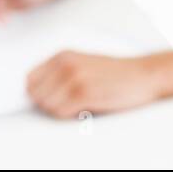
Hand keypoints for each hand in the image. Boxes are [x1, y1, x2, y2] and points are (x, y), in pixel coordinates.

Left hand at [26, 51, 164, 117]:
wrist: (143, 74)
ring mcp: (74, 77)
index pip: (30, 80)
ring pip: (47, 105)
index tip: (52, 100)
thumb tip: (35, 94)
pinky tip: (85, 108)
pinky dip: (69, 116)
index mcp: (62, 55)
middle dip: (48, 104)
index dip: (38, 94)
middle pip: (35, 94)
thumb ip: (59, 73)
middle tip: (69, 105)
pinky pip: (60, 112)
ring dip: (60, 111)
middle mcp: (65, 63)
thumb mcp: (82, 64)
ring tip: (79, 106)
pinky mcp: (84, 92)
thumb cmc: (114, 74)